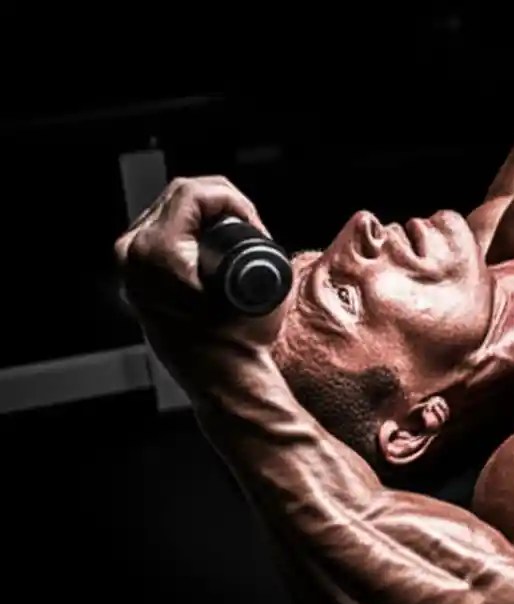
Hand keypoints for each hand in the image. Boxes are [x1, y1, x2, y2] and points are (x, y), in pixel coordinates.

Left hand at [115, 176, 281, 378]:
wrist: (222, 377)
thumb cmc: (241, 338)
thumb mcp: (260, 281)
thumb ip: (256, 243)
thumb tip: (252, 227)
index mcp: (157, 250)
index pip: (195, 192)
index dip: (234, 201)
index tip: (255, 225)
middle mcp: (133, 254)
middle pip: (179, 196)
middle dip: (221, 204)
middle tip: (250, 228)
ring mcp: (129, 266)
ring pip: (169, 212)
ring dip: (205, 216)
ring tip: (233, 239)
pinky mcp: (134, 277)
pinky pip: (160, 234)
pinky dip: (189, 232)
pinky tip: (212, 249)